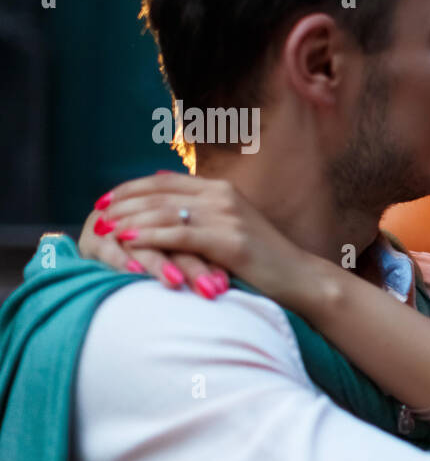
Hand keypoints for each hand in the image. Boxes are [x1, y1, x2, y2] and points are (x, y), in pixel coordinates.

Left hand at [86, 173, 315, 306]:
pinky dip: (150, 237)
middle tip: (97, 216)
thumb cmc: (265, 262)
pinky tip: (129, 243)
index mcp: (221, 190)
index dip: (130, 189)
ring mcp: (227, 217)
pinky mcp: (230, 241)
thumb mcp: (232, 230)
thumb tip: (167, 201)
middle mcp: (223, 196)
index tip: (105, 201)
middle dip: (123, 204)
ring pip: (165, 212)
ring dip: (130, 221)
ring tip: (105, 230)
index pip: (163, 181)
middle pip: (159, 194)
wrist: (300, 279)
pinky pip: (180, 235)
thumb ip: (203, 214)